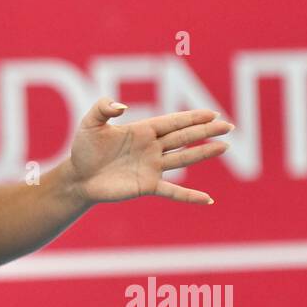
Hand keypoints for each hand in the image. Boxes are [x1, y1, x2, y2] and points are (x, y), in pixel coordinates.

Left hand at [65, 98, 231, 205]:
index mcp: (143, 130)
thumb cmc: (84, 147)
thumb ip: (103, 108)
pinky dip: (189, 196)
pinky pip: (173, 192)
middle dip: (206, 131)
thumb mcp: (90, 122)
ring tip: (225, 147)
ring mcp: (152, 167)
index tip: (212, 114)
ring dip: (204, 153)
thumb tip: (123, 107)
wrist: (78, 176)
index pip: (173, 122)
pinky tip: (208, 200)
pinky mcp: (147, 186)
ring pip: (183, 158)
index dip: (192, 117)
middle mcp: (152, 147)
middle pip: (184, 137)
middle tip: (229, 126)